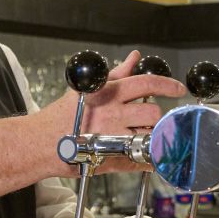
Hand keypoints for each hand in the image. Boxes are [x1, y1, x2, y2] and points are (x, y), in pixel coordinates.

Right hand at [41, 50, 185, 175]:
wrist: (40, 143)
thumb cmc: (62, 116)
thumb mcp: (89, 89)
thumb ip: (116, 74)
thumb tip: (134, 57)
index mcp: (108, 94)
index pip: (147, 84)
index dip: (168, 85)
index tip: (178, 89)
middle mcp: (113, 114)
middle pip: (153, 113)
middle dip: (155, 116)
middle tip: (147, 119)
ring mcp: (114, 137)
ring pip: (149, 136)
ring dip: (149, 135)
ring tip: (138, 135)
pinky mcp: (112, 159)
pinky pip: (141, 160)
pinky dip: (147, 159)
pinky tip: (142, 155)